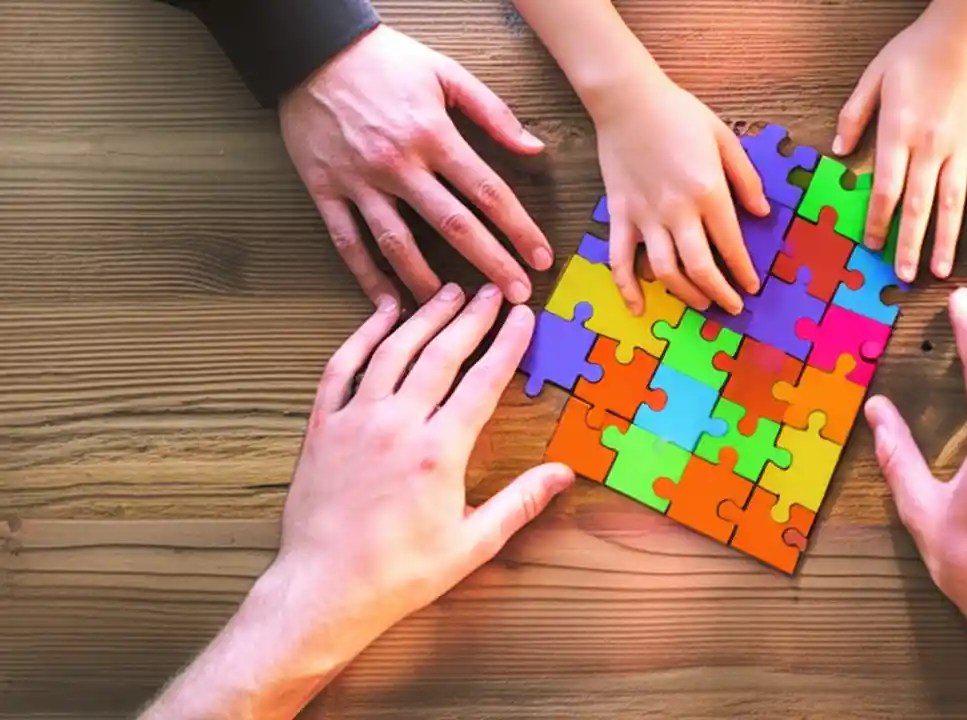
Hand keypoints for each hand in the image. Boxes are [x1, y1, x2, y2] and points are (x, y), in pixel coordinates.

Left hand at [141, 287, 573, 718]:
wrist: (325, 588)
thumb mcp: (472, 544)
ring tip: (447, 291)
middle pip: (440, 354)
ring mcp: (356, 421)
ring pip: (393, 351)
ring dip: (423, 316)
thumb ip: (520, 502)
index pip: (482, 382)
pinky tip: (381, 315)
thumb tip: (564, 474)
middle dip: (471, 317)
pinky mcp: (323, 427)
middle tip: (490, 291)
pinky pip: (342, 368)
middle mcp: (398, 425)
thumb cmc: (400, 573)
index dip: (507, 344)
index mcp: (439, 452)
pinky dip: (362, 335)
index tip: (523, 316)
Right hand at [280, 25, 553, 306]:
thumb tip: (534, 148)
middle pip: (453, 224)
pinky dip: (368, 277)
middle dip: (490, 263)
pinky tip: (390, 304)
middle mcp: (398, 163)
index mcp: (432, 135)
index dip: (518, 229)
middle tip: (515, 295)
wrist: (311, 49)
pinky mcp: (325, 190)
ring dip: (429, 281)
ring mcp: (359, 181)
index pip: (486, 192)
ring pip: (398, 243)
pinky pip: (348, 243)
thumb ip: (492, 111)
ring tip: (455, 311)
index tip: (540, 259)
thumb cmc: (384, 60)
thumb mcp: (445, 71)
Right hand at [591, 76, 769, 314]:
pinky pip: (619, 260)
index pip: (731, 245)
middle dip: (720, 294)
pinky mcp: (619, 215)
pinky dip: (627, 287)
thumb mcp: (724, 138)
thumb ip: (745, 178)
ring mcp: (645, 216)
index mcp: (707, 191)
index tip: (752, 287)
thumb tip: (762, 213)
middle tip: (732, 307)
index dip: (743, 272)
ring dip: (685, 295)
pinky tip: (638, 307)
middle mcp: (677, 210)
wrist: (627, 99)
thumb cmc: (679, 113)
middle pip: (701, 268)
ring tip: (701, 304)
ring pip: (665, 271)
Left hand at [834, 1, 966, 280]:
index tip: (872, 247)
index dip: (877, 222)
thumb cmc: (917, 50)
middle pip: (917, 206)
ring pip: (954, 202)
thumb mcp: (873, 76)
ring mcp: (962, 146)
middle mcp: (930, 146)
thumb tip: (838, 151)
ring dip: (948, 240)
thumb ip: (854, 115)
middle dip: (909, 244)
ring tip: (943, 272)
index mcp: (898, 133)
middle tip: (904, 277)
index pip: (885, 189)